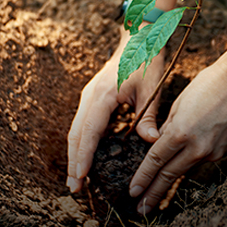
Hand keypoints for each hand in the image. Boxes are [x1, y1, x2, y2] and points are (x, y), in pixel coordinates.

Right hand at [66, 34, 165, 192]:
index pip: (89, 132)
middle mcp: (90, 97)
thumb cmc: (146, 62)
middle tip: (74, 188)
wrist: (138, 39)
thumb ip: (148, 117)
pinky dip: (82, 143)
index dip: (83, 156)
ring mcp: (88, 97)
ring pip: (76, 130)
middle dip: (74, 161)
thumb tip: (151, 142)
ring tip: (76, 178)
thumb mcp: (152, 89)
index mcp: (103, 95)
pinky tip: (86, 158)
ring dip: (75, 154)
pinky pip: (83, 124)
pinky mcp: (92, 98)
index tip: (80, 177)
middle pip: (76, 134)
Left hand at [128, 61, 226, 213]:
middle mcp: (197, 147)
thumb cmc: (208, 84)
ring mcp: (213, 151)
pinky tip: (182, 167)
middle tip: (141, 209)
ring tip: (157, 199)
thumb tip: (159, 144)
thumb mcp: (179, 104)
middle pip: (169, 175)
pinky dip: (190, 163)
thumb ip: (168, 128)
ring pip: (186, 169)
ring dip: (170, 184)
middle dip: (153, 193)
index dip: (143, 178)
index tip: (132, 192)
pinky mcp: (224, 150)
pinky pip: (202, 160)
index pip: (156, 161)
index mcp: (181, 132)